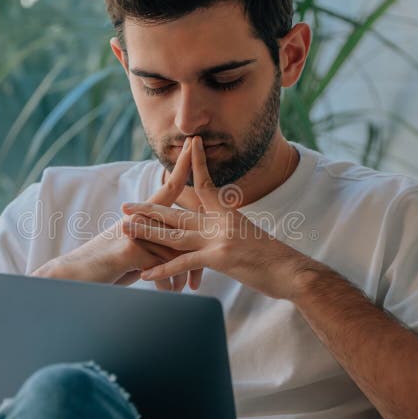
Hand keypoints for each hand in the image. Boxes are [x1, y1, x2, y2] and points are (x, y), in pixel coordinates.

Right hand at [32, 138, 202, 290]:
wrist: (69, 280)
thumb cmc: (104, 270)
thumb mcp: (131, 257)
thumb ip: (151, 250)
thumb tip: (171, 257)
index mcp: (138, 218)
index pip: (166, 190)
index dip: (179, 170)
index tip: (191, 150)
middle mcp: (136, 219)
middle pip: (176, 216)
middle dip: (197, 224)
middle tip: (209, 230)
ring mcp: (132, 232)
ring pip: (173, 245)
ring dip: (181, 273)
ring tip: (187, 288)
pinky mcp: (128, 249)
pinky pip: (161, 264)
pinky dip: (167, 283)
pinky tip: (170, 293)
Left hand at [121, 136, 309, 299]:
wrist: (292, 271)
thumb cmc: (273, 257)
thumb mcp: (248, 235)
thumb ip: (229, 227)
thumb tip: (220, 222)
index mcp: (228, 213)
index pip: (205, 184)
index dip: (194, 165)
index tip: (187, 145)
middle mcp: (220, 221)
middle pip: (177, 213)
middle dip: (149, 209)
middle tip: (125, 205)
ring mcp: (219, 239)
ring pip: (174, 235)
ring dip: (147, 233)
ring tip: (125, 230)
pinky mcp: (219, 258)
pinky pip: (184, 263)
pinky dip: (163, 270)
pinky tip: (146, 272)